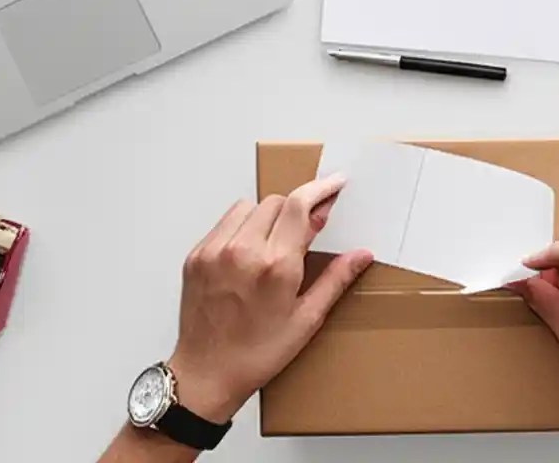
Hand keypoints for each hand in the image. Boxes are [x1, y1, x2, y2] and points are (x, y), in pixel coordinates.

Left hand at [166, 177, 372, 422]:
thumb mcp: (306, 320)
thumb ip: (335, 279)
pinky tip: (250, 252)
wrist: (206, 373)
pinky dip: (242, 227)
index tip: (334, 185)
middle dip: (296, 209)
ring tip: (275, 242)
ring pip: (249, 206)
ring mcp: (215, 252)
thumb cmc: (256, 353)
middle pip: (277, 202)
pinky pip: (225, 223)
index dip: (320, 190)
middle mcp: (243, 252)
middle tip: (307, 228)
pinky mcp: (196, 256)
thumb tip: (361, 254)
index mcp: (275, 267)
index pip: (300, 206)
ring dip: (268, 215)